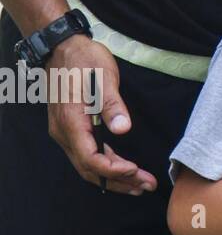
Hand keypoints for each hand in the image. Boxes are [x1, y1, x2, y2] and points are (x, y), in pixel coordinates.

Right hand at [46, 36, 155, 194]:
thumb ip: (112, 105)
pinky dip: (105, 165)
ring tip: (139, 184)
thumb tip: (123, 129)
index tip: (137, 171)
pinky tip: (123, 169)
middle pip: (89, 169)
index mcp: (71, 122)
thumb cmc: (85, 59)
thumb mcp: (104, 77)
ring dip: (113, 177)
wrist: (63, 48)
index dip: (114, 170)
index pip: (90, 159)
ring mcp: (65, 132)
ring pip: (87, 165)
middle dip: (119, 181)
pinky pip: (86, 154)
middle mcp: (64, 133)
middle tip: (146, 186)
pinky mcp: (71, 128)